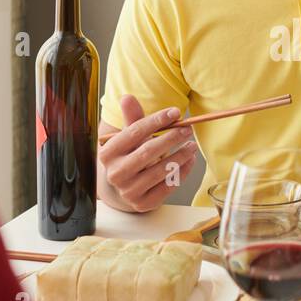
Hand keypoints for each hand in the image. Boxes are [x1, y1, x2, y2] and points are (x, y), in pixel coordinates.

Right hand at [97, 95, 197, 212]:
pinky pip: (168, 186)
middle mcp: (115, 173)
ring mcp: (128, 191)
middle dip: (171, 138)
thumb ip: (132, 118)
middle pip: (148, 152)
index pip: (134, 132)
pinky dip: (182, 172)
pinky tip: (189, 161)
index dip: (156, 121)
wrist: (124, 187)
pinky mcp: (143, 203)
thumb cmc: (129, 156)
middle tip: (188, 129)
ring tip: (191, 145)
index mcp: (108, 153)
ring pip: (161, 171)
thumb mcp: (129, 137)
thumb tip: (127, 97)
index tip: (175, 112)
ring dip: (180, 155)